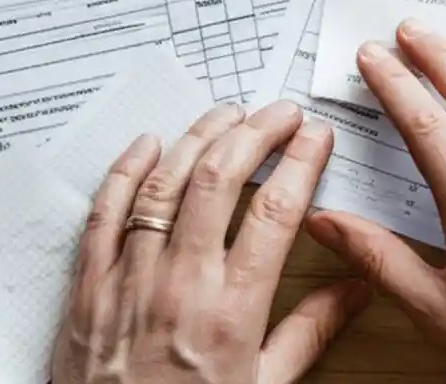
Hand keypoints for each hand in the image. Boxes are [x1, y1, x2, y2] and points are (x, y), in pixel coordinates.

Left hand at [53, 100, 369, 383]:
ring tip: (228, 114)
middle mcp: (180, 285)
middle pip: (219, 180)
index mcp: (231, 312)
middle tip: (280, 113)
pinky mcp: (89, 287)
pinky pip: (104, 213)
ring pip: (164, 185)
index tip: (316, 138)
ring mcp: (130, 280)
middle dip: (256, 132)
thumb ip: (310, 333)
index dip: (300, 163)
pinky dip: (126, 171)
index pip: (275, 212)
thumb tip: (356, 289)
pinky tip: (148, 144)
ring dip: (198, 138)